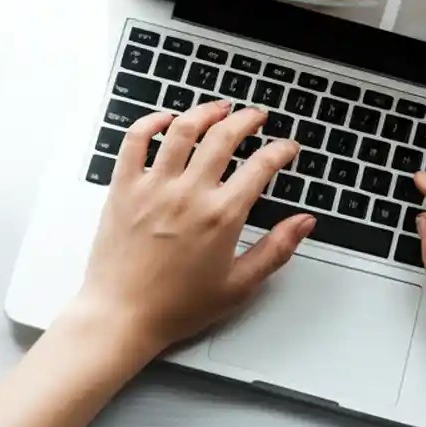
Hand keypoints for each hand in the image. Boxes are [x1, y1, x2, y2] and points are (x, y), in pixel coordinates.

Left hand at [73, 101, 313, 355]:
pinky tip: (165, 119)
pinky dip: (151, 122)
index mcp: (221, 216)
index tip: (287, 148)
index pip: (261, 166)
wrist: (122, 317)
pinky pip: (135, 141)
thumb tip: (304, 223)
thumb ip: (276, 249)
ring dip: (205, 111)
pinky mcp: (123, 188)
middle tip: (256, 117)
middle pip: (224, 136)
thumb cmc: (176, 307)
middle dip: (247, 119)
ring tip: (219, 108)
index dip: (281, 150)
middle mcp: (188, 194)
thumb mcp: (239, 285)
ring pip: (182, 129)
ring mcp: (153, 187)